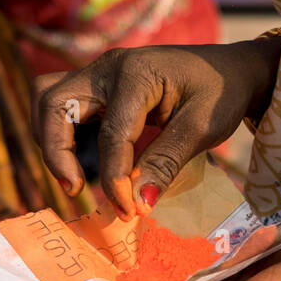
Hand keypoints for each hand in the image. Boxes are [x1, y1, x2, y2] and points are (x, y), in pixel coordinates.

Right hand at [32, 39, 280, 218]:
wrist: (231, 69)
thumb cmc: (222, 94)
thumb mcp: (203, 129)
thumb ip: (166, 164)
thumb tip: (139, 206)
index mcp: (137, 73)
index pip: (111, 134)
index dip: (115, 179)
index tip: (128, 212)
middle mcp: (109, 67)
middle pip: (54, 103)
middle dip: (56, 152)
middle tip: (75, 189)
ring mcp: (99, 73)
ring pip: (49, 99)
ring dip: (50, 140)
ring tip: (71, 179)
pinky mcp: (98, 86)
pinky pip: (61, 105)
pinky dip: (59, 134)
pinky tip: (77, 164)